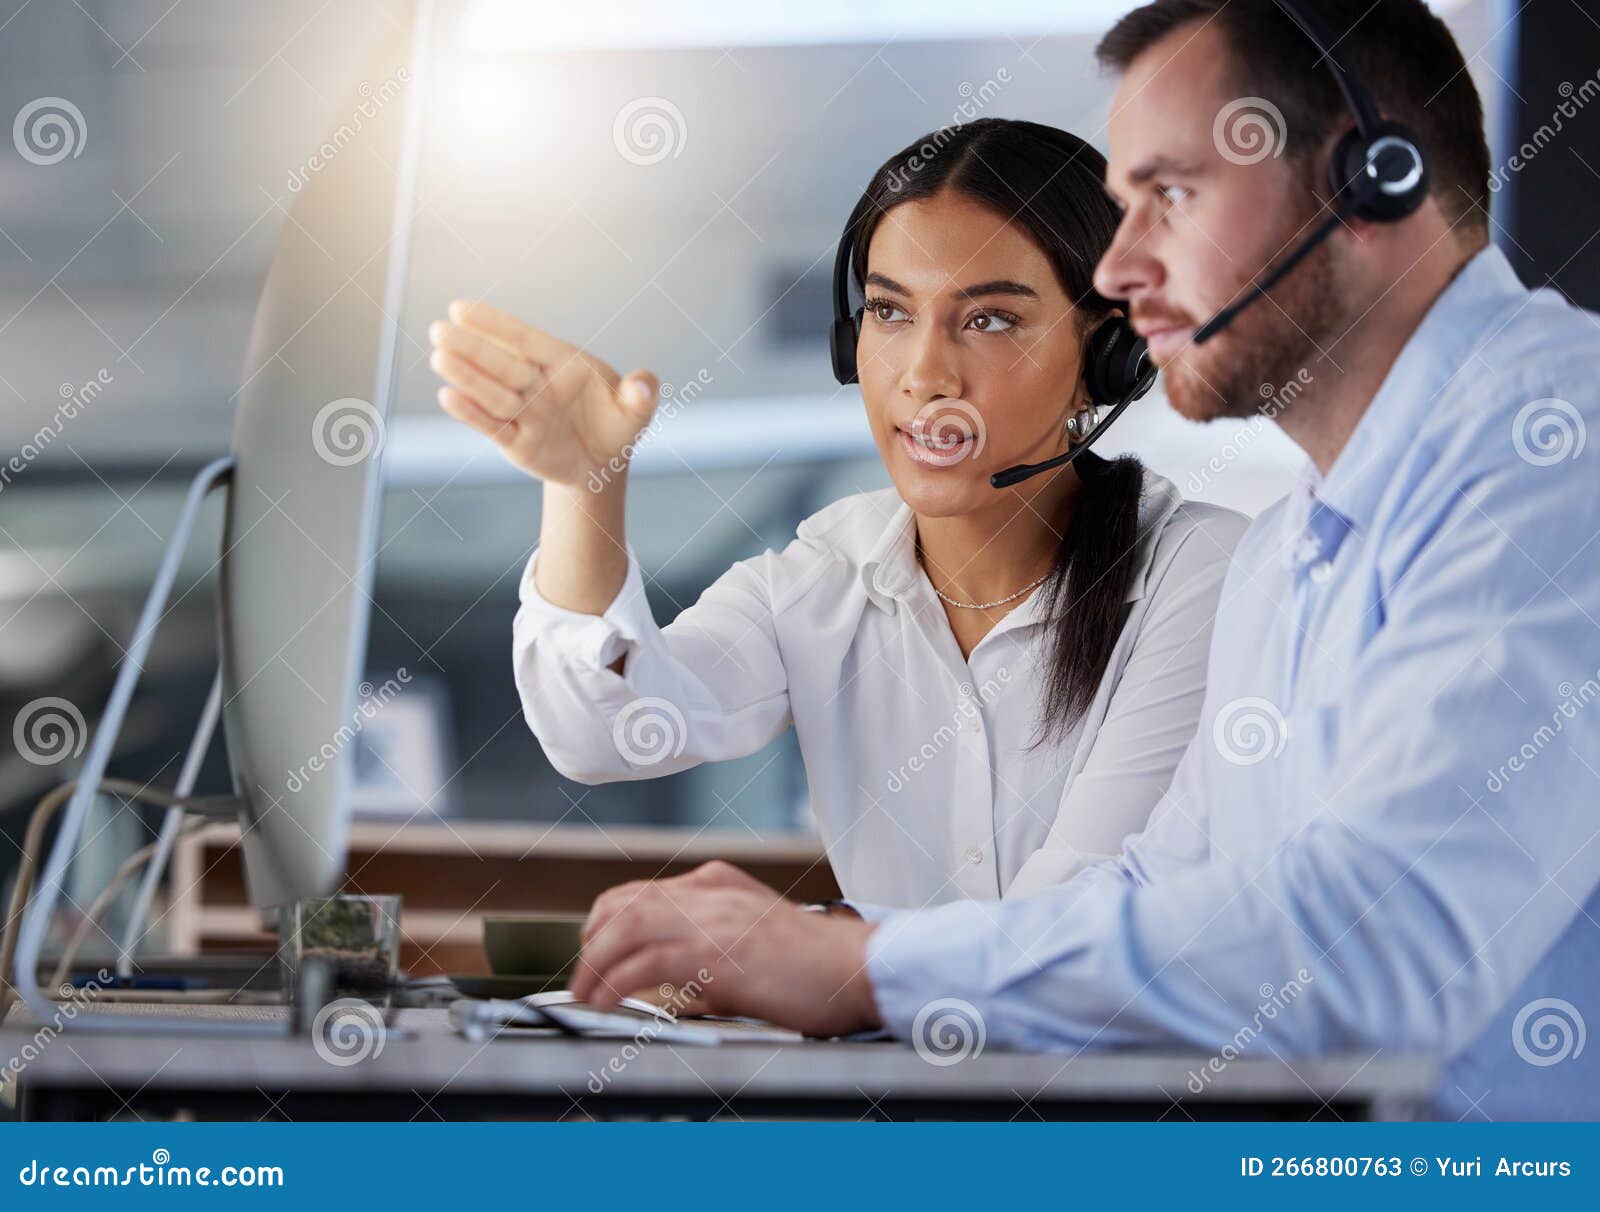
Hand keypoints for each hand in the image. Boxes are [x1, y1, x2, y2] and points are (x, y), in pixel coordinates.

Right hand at [427, 299, 658, 486]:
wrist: (604, 463)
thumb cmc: (617, 423)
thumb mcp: (637, 410)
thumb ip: (642, 393)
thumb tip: (644, 384)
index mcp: (562, 363)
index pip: (524, 338)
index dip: (494, 324)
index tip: (461, 308)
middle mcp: (536, 384)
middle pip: (500, 362)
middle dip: (472, 347)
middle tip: (440, 329)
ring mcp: (525, 412)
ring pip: (491, 392)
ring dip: (466, 376)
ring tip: (439, 357)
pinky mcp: (517, 442)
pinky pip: (493, 426)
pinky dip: (473, 414)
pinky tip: (449, 397)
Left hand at [571, 861, 882, 1037]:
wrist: (856, 968)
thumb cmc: (819, 965)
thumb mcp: (755, 940)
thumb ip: (711, 953)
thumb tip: (674, 991)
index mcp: (718, 882)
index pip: (641, 892)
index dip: (607, 922)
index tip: (595, 951)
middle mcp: (707, 891)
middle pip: (622, 905)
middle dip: (592, 943)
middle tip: (583, 979)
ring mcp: (708, 917)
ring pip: (622, 929)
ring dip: (594, 967)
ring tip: (585, 996)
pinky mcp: (710, 952)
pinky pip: (640, 964)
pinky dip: (613, 985)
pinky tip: (608, 1004)